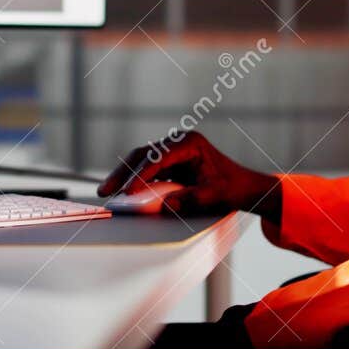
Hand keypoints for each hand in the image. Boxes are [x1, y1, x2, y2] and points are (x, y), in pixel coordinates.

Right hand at [98, 131, 280, 221]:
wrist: (242, 185)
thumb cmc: (231, 187)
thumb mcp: (214, 195)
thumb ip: (191, 200)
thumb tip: (166, 206)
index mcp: (190, 143)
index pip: (158, 157)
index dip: (141, 175)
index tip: (128, 192)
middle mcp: (178, 141)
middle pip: (143, 154)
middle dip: (123, 172)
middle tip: (107, 190)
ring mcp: (172, 149)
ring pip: (140, 159)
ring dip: (123, 175)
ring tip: (107, 191)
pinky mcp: (168, 160)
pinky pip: (145, 168)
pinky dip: (132, 179)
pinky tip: (121, 192)